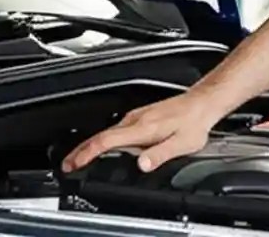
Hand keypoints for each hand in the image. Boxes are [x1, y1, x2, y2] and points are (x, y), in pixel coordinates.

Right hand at [60, 93, 218, 173]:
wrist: (201, 103)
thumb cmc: (194, 122)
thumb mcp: (182, 143)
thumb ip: (159, 154)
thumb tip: (141, 165)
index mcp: (143, 128)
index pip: (107, 140)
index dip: (88, 153)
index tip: (75, 163)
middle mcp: (136, 120)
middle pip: (100, 136)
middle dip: (81, 151)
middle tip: (67, 165)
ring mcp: (137, 116)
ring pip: (107, 132)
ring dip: (90, 145)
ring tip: (79, 158)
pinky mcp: (140, 116)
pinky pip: (115, 129)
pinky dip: (102, 139)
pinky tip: (101, 147)